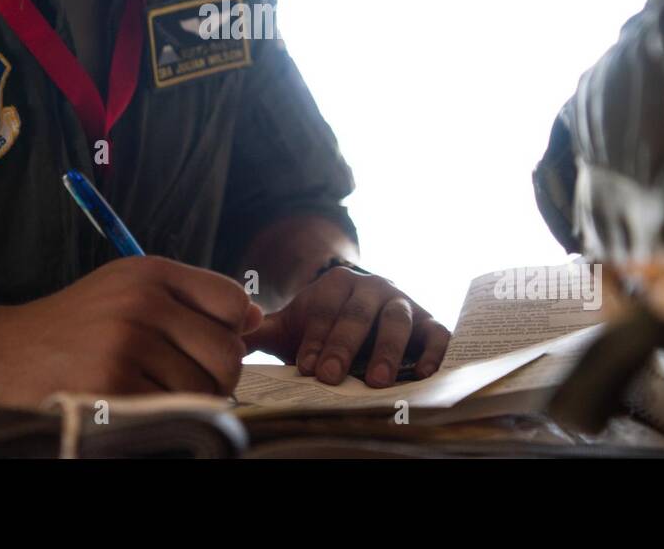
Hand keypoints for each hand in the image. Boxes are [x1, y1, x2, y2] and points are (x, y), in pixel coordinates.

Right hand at [0, 255, 261, 406]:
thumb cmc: (73, 326)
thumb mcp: (127, 290)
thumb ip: (190, 298)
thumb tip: (254, 317)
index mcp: (150, 272)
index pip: (233, 301)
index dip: (230, 330)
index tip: (204, 343)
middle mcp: (141, 302)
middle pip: (227, 352)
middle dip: (214, 375)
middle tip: (180, 379)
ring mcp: (126, 346)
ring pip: (205, 390)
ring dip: (188, 401)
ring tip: (150, 391)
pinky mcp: (112, 388)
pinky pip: (173, 413)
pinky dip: (160, 418)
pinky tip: (132, 403)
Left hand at [242, 266, 449, 387]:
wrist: (364, 317)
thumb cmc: (323, 328)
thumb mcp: (292, 325)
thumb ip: (260, 330)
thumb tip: (225, 337)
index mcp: (337, 283)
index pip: (325, 310)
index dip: (314, 339)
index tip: (304, 368)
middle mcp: (373, 287)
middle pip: (358, 314)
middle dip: (342, 345)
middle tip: (329, 376)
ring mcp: (404, 303)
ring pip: (397, 320)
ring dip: (386, 350)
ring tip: (374, 381)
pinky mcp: (430, 323)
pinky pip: (437, 334)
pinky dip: (432, 351)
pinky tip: (422, 373)